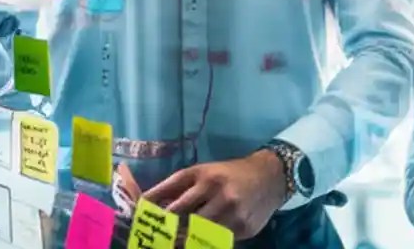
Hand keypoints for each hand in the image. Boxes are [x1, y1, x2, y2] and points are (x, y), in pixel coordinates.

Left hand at [143, 150, 287, 239]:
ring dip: (185, 239)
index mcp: (206, 175)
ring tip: (178, 240)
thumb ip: (177, 187)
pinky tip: (203, 238)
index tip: (142, 220)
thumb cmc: (229, 174)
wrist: (270, 177)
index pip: (172, 193)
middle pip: (183, 217)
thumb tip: (146, 203)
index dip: (154, 207)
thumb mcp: (204, 171)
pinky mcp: (244, 228)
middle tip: (158, 237)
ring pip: (198, 233)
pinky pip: (218, 240)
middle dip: (168, 228)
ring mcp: (233, 212)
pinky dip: (207, 241)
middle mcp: (219, 192)